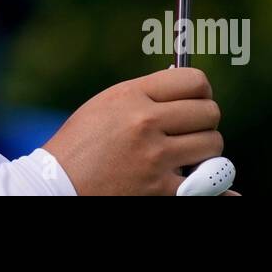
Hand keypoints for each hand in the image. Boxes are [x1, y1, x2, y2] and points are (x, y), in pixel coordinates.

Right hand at [42, 67, 223, 195]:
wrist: (57, 185)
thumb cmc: (81, 144)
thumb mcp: (106, 106)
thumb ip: (145, 95)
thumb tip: (190, 88)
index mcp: (130, 96)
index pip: (193, 80)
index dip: (201, 91)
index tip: (197, 100)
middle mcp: (145, 123)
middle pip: (209, 113)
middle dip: (205, 122)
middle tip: (191, 130)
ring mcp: (154, 159)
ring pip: (213, 146)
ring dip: (205, 153)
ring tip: (185, 155)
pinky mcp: (161, 191)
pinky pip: (209, 185)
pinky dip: (214, 185)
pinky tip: (212, 183)